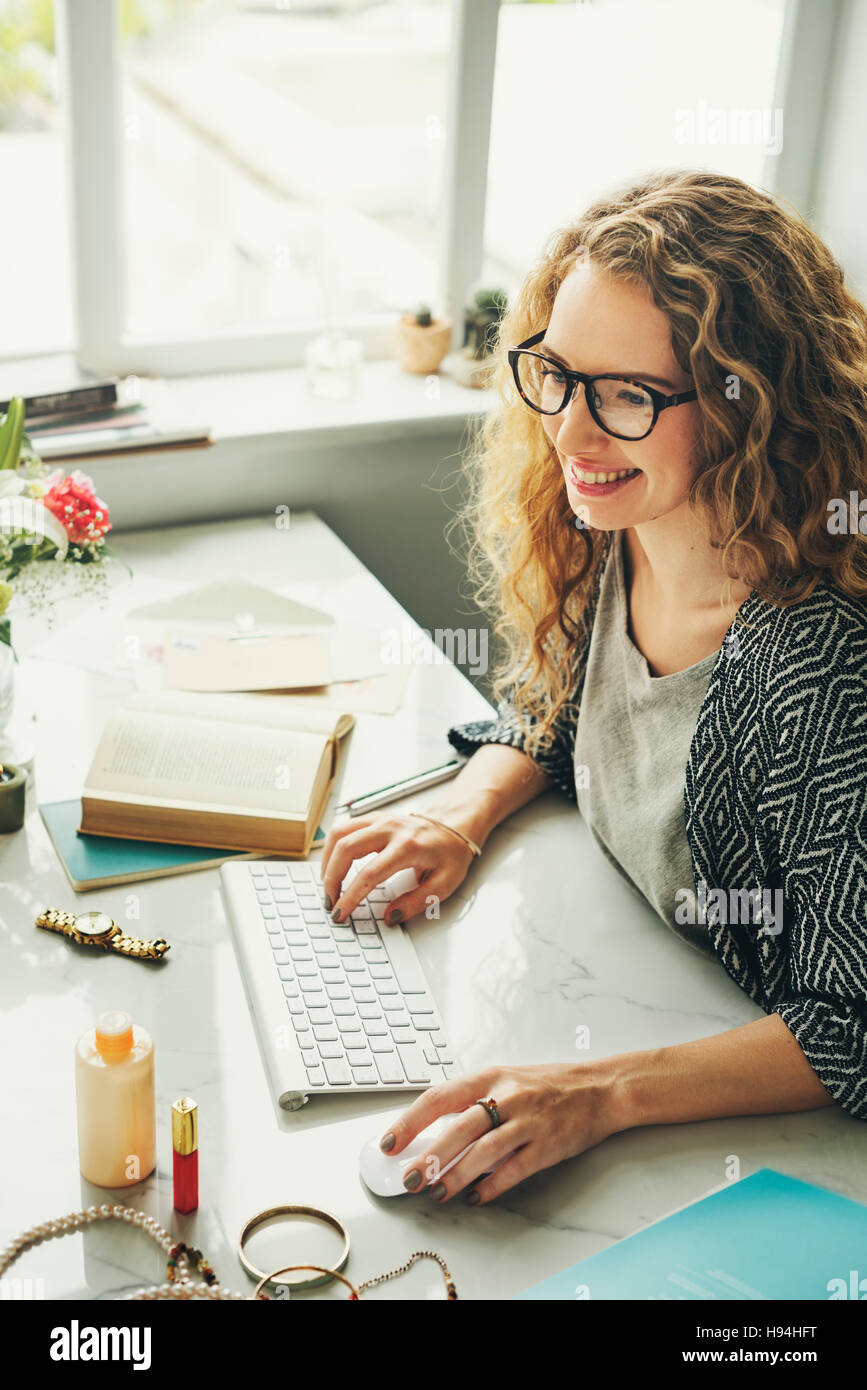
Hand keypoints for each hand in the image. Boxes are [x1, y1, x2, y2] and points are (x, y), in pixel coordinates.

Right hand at [320, 809, 477, 925]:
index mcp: (408, 847)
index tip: (341, 913)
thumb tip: (390, 917)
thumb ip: (417, 902)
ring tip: (328, 885)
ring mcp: (380, 820)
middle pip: (346, 849)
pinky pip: (344, 828)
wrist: (456, 825)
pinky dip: (333, 847)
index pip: (369, 873)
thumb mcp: (444, 884)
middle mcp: (390, 829)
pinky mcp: (374, 818)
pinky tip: (333, 865)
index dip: (350, 896)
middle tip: (330, 902)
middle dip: (331, 879)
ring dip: (327, 861)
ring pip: (339, 834)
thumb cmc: (450, 853)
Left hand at [378, 1063, 623, 1204]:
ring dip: (456, 1176)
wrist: (600, 1088)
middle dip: (430, 1157)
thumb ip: (472, 1102)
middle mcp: (507, 1097)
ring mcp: (528, 1122)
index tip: (390, 1143)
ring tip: (437, 1193)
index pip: (439, 1098)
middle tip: (409, 1179)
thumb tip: (430, 1133)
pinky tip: (476, 1197)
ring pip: (484, 1152)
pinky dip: (492, 1186)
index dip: (410, 1122)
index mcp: (489, 1077)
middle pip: (459, 1128)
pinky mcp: (548, 1146)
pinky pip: (514, 1170)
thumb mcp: (505, 1080)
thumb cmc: (547, 1085)